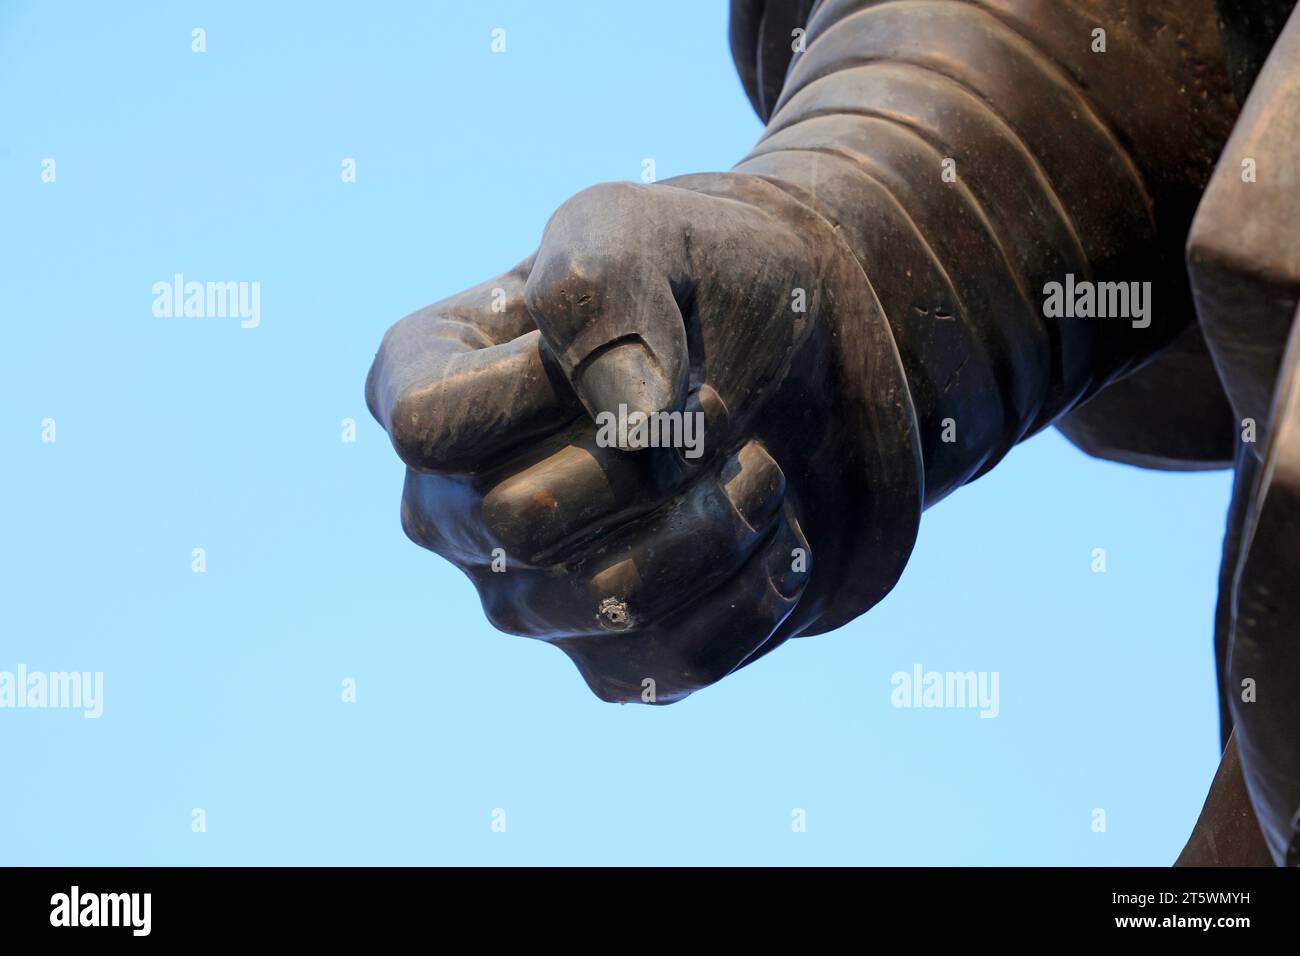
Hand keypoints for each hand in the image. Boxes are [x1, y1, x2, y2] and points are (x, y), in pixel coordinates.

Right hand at [366, 176, 920, 701]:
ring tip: (765, 469)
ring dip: (714, 528)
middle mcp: (452, 508)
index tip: (640, 341)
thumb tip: (625, 426)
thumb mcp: (641, 231)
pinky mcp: (609, 656)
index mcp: (421, 388)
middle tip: (722, 408)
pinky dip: (753, 598)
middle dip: (649, 460)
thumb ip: (603, 293)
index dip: (541, 390)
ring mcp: (523, 594)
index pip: (429, 426)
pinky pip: (670, 665)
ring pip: (604, 603)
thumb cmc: (692, 280)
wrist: (789, 361)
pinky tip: (785, 538)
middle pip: (519, 523)